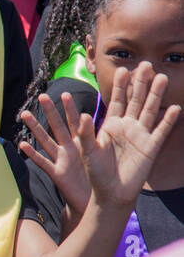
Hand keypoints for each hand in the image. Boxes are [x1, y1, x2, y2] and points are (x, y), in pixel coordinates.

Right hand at [19, 92, 93, 217]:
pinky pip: (43, 162)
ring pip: (46, 140)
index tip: (65, 93)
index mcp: (81, 144)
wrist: (97, 201)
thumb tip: (111, 126)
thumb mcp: (103, 158)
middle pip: (58, 127)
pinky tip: (23, 145)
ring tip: (25, 114)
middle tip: (43, 96)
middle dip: (50, 112)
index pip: (75, 122)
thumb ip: (104, 141)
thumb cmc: (102, 179)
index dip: (70, 109)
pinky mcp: (57, 174)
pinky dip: (33, 154)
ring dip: (35, 128)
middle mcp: (69, 149)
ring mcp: (61, 160)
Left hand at [84, 63, 179, 209]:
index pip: (117, 100)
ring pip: (149, 111)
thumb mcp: (87, 151)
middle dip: (140, 83)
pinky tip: (175, 108)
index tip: (124, 68)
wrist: (112, 193)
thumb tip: (82, 115)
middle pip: (135, 100)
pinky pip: (161, 131)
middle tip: (146, 64)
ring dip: (155, 95)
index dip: (121, 85)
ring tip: (161, 78)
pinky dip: (168, 120)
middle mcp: (127, 127)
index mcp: (110, 125)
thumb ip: (84, 134)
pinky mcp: (151, 148)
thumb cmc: (97, 172)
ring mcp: (140, 136)